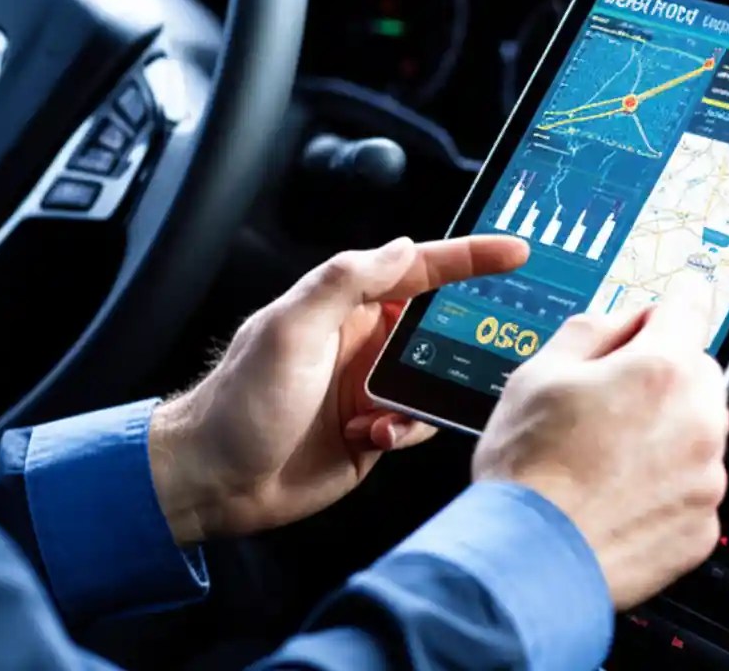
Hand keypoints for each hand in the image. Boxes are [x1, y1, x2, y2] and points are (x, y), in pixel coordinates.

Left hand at [150, 235, 529, 543]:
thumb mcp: (290, 330)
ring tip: (385, 414)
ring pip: (433, 379)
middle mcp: (361, 342)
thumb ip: (345, 284)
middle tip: (485, 346)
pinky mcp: (372, 431)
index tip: (513, 251)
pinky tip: (369, 437)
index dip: (467, 258)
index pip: (416, 269)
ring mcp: (368, 388)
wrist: (215, 481)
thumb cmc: (239, 402)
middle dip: (461, 335)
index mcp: (343, 307)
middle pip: (435, 324)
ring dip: (424, 396)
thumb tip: (401, 247)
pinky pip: (416, 423)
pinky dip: (406, 430)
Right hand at [473, 291, 728, 609]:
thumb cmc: (528, 470)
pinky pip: (691, 487)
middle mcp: (698, 420)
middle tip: (605, 400)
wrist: (529, 561)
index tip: (676, 299)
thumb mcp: (537, 372)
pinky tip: (615, 494)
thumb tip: (625, 317)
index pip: (690, 306)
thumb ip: (592, 328)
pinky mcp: (703, 526)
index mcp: (661, 369)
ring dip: (663, 432)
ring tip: (601, 457)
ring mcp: (707, 478)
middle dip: (660, 376)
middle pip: (696, 373)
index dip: (673, 300)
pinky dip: (664, 486)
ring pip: (696, 432)